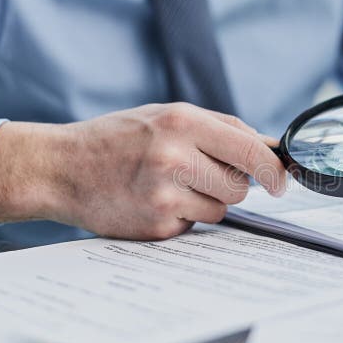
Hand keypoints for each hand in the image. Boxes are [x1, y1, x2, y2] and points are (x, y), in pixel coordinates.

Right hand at [0, 103, 285, 239]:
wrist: (60, 168)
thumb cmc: (119, 138)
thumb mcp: (167, 115)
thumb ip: (220, 128)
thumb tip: (270, 149)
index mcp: (181, 123)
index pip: (250, 150)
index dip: (274, 169)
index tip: (281, 181)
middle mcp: (173, 158)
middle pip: (240, 186)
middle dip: (231, 183)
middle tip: (200, 174)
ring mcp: (163, 196)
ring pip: (221, 209)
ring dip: (206, 201)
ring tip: (170, 185)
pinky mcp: (156, 226)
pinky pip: (194, 226)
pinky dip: (183, 216)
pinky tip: (153, 201)